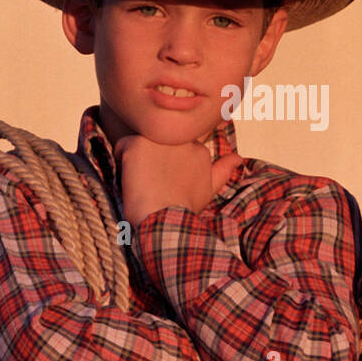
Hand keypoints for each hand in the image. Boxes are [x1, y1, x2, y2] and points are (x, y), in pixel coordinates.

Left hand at [115, 135, 242, 226]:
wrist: (166, 221)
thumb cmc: (185, 210)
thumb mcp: (209, 189)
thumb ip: (224, 170)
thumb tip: (239, 158)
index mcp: (199, 149)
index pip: (175, 149)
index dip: (166, 166)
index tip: (165, 183)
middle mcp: (182, 139)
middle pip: (159, 144)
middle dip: (153, 159)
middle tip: (153, 185)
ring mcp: (161, 139)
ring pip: (141, 143)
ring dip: (138, 161)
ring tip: (143, 183)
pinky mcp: (139, 143)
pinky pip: (123, 146)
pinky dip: (122, 162)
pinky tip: (132, 179)